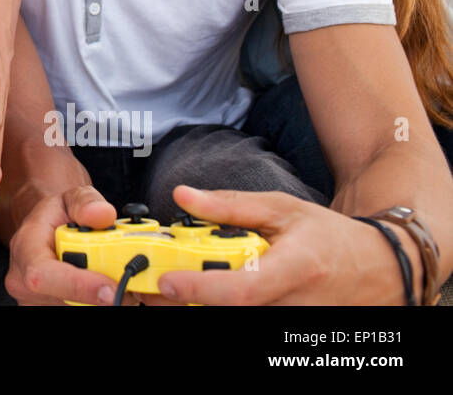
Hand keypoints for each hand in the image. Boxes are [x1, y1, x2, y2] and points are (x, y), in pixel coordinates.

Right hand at [5, 186, 132, 304]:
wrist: (46, 232)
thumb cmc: (56, 216)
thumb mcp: (70, 198)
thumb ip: (87, 202)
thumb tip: (103, 215)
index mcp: (25, 249)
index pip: (43, 275)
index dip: (78, 286)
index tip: (111, 288)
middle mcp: (24, 282)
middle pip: (67, 300)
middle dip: (104, 293)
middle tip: (133, 280)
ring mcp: (37, 302)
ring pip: (79, 308)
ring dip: (106, 299)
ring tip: (117, 275)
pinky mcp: (52, 308)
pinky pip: (83, 308)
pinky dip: (100, 301)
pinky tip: (106, 285)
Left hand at [154, 186, 416, 305]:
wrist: (378, 270)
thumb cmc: (329, 238)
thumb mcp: (282, 208)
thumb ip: (230, 206)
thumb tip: (183, 196)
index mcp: (295, 269)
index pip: (243, 290)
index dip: (201, 290)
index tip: (167, 281)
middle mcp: (295, 304)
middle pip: (231, 312)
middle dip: (186, 302)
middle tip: (151, 285)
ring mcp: (292, 323)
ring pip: (236, 320)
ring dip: (199, 306)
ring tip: (173, 287)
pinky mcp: (287, 332)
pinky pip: (248, 321)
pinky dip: (219, 309)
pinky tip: (202, 295)